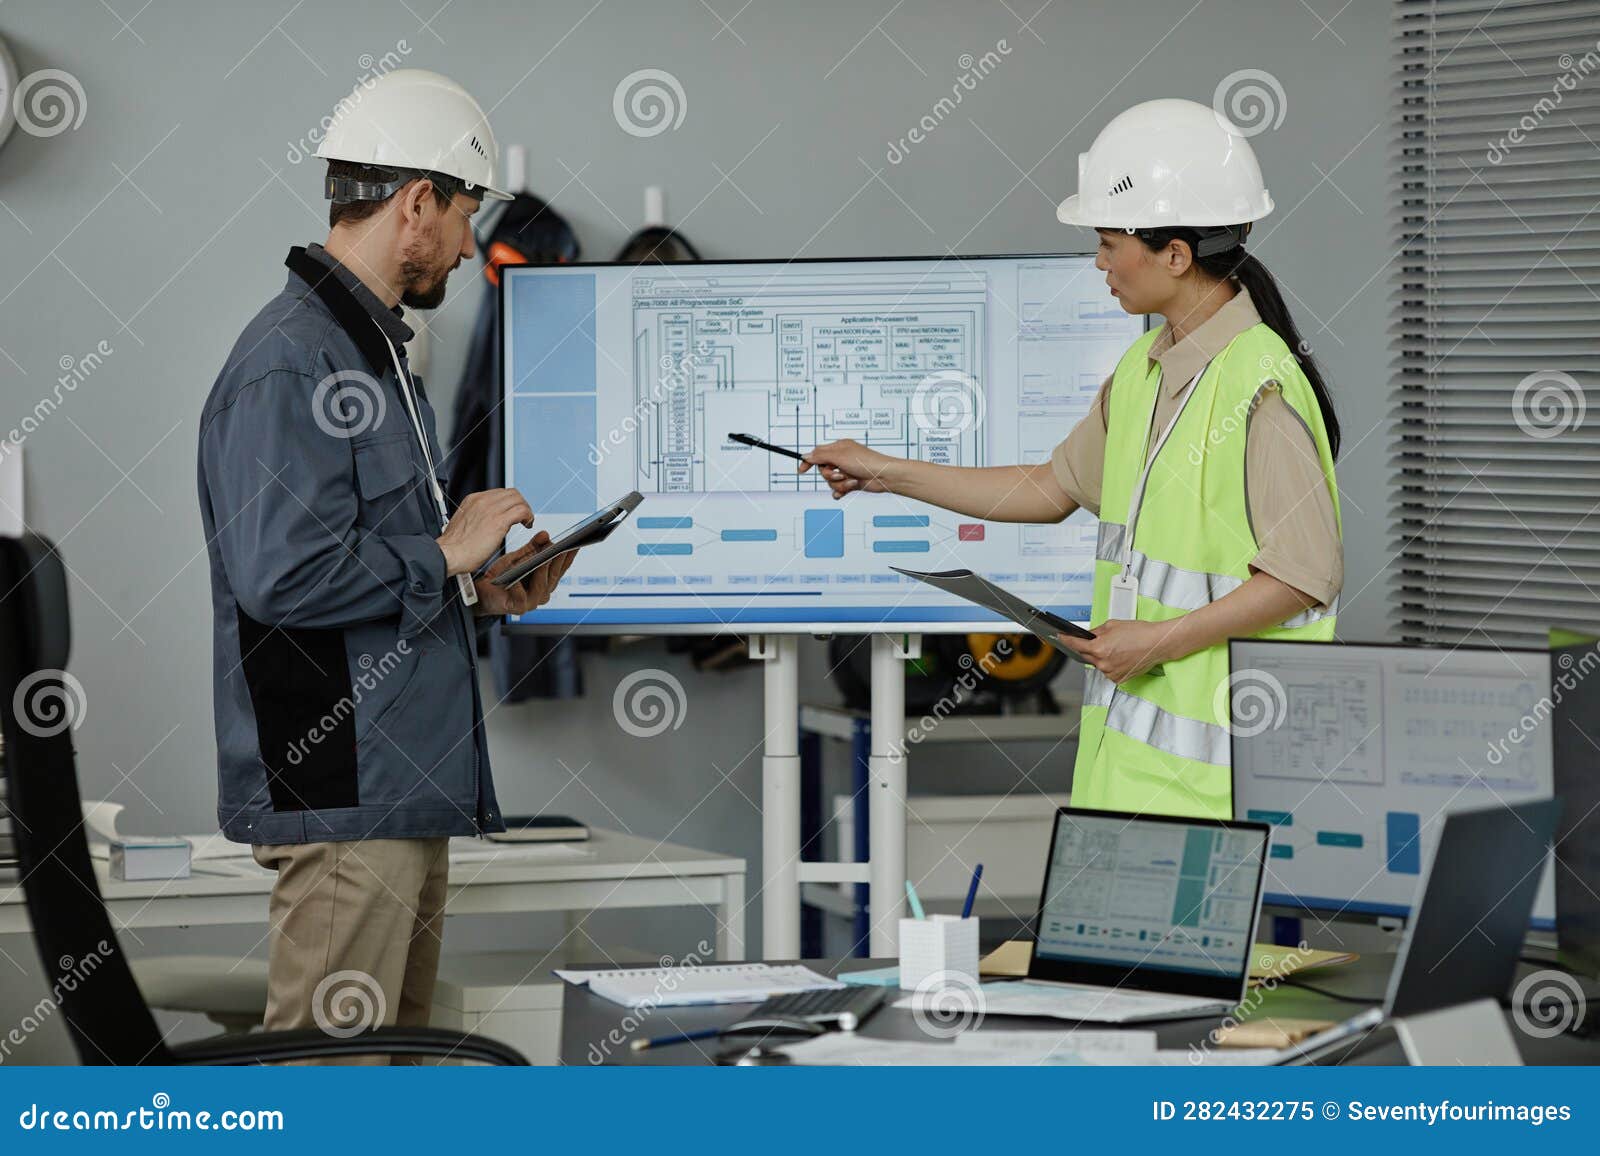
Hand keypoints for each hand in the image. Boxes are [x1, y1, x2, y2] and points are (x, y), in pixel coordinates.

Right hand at [436, 488, 533, 575]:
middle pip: (511, 493)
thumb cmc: (454, 547)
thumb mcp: (464, 523)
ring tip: (526, 521)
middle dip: (521, 503)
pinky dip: (528, 516)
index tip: (512, 511)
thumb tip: (487, 522)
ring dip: (526, 510)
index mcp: (473, 500)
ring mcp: (490, 509)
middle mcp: (482, 501)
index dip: (510, 502)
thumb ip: (476, 518)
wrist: (448, 554)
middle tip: (523, 516)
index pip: (499, 492)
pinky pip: (521, 511)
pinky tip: (527, 524)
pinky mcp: (498, 521)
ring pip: (518, 499)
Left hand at [473, 531, 577, 615]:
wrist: (482, 592)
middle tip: (559, 547)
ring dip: (542, 572)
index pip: (561, 568)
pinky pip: (521, 596)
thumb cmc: (502, 576)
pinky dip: (519, 587)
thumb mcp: (518, 557)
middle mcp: (542, 593)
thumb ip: (533, 547)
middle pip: (553, 576)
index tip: (575, 543)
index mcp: (546, 581)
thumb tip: (545, 534)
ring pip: (541, 586)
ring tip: (543, 559)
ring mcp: (532, 602)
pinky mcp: (518, 607)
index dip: (569, 556)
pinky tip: (517, 579)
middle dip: (557, 561)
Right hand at [799, 439, 900, 498]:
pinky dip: (841, 491)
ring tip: (851, 481)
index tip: (801, 471)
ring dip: (840, 484)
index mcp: (839, 448)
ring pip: (831, 481)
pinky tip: (846, 491)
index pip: (818, 453)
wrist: (883, 476)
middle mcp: (842, 459)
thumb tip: (806, 456)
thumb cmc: (866, 462)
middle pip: (823, 470)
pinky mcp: (851, 482)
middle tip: (839, 474)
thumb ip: (820, 456)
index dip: (809, 461)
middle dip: (829, 475)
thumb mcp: (839, 456)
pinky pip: (838, 490)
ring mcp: (846, 471)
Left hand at [1057, 618, 1181, 682]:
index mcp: (1099, 648)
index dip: (1066, 640)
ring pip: (1098, 664)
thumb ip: (1096, 632)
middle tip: (1096, 642)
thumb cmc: (1139, 633)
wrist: (1157, 644)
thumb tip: (1088, 636)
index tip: (1061, 637)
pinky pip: (1108, 671)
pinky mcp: (1119, 679)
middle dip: (1088, 649)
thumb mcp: (1113, 625)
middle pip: (1086, 656)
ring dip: (1101, 657)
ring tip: (1116, 648)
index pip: (1075, 645)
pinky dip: (1110, 664)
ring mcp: (1111, 673)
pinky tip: (1120, 656)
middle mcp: (1103, 663)